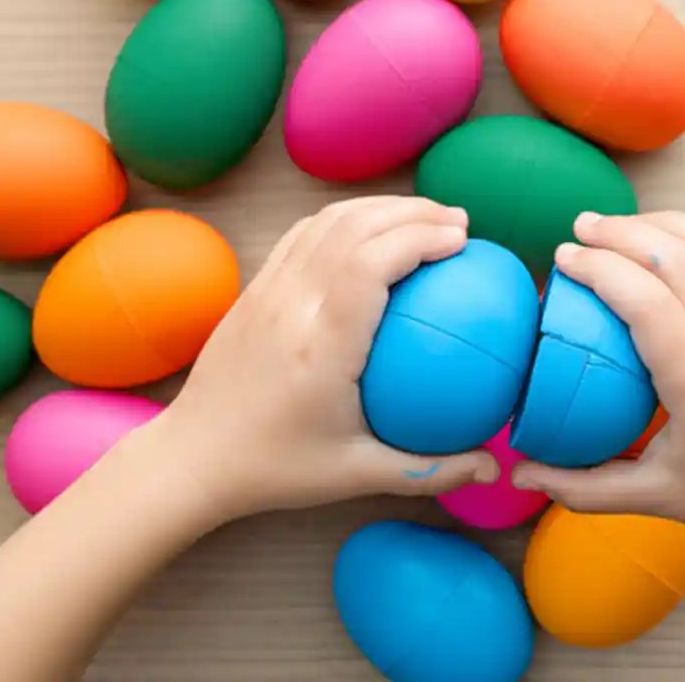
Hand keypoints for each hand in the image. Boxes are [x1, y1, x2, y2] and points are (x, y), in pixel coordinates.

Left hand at [140, 196, 497, 524]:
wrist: (193, 457)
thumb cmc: (276, 468)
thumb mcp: (357, 475)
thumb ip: (429, 469)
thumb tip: (491, 465)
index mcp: (321, 347)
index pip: (371, 265)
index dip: (419, 237)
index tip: (462, 239)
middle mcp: (291, 307)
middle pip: (353, 228)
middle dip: (413, 212)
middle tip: (460, 223)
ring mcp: (266, 292)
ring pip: (325, 222)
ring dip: (379, 208)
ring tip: (424, 218)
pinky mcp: (253, 291)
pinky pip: (302, 236)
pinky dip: (344, 221)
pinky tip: (372, 234)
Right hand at [512, 212, 684, 557]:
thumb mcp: (653, 498)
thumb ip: (580, 488)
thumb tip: (518, 472)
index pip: (647, 303)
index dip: (599, 268)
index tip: (563, 258)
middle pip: (679, 260)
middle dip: (622, 232)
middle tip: (581, 228)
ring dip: (668, 223)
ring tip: (625, 224)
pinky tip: (683, 241)